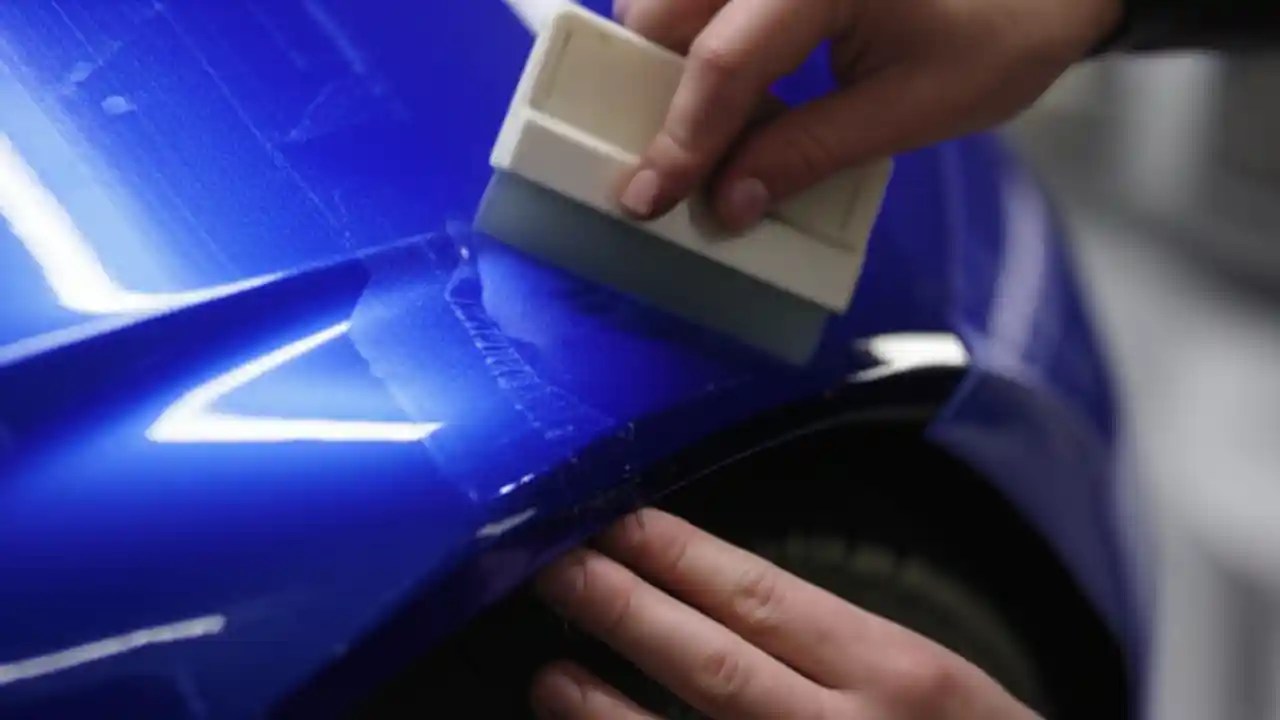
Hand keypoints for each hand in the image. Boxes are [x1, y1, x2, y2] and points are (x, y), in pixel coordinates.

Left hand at [530, 508, 1039, 718]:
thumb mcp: (931, 680)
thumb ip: (837, 647)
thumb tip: (716, 602)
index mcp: (892, 671)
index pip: (758, 597)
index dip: (674, 558)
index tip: (613, 523)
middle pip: (709, 661)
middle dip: (621, 608)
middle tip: (553, 569)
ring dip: (605, 711)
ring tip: (552, 673)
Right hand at [612, 0, 1121, 231]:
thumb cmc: (1003, 31)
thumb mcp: (911, 108)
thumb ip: (808, 152)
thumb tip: (726, 202)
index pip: (723, 62)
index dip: (680, 139)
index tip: (645, 200)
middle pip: (666, 10)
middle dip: (656, 89)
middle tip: (676, 164)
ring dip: (672, 61)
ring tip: (709, 127)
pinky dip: (703, 40)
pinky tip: (736, 88)